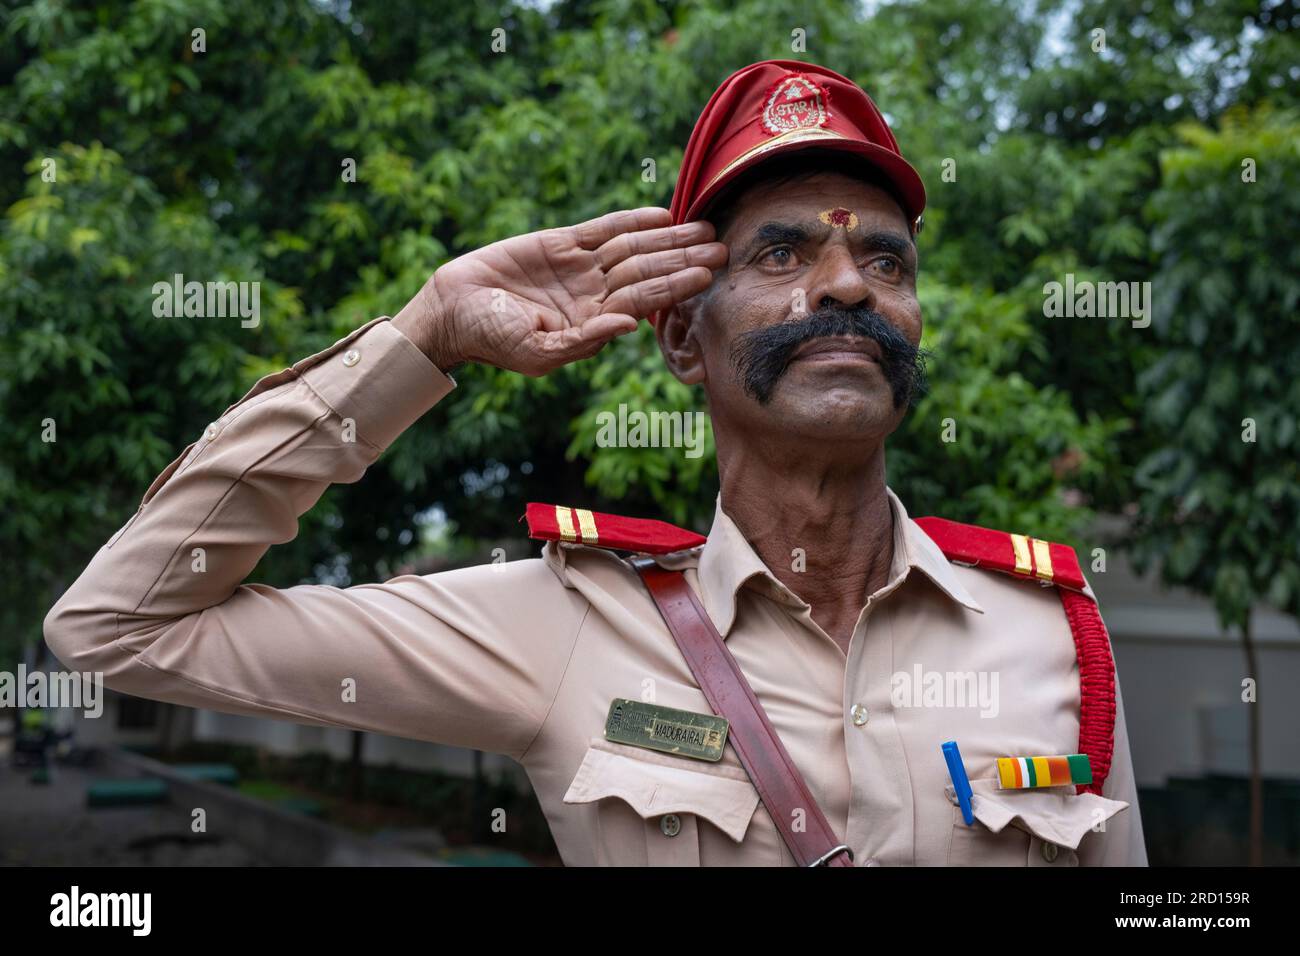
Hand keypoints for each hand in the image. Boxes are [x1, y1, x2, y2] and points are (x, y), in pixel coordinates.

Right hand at [393, 207, 726, 374]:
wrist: (453, 310)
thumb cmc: (492, 340)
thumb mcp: (538, 352)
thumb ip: (584, 341)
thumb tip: (629, 325)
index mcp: (594, 325)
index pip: (645, 301)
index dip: (676, 285)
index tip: (707, 273)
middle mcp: (594, 295)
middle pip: (648, 271)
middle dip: (684, 259)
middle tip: (721, 246)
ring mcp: (580, 269)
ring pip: (633, 249)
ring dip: (668, 239)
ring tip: (702, 227)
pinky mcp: (562, 244)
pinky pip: (603, 229)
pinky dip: (631, 220)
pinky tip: (661, 215)